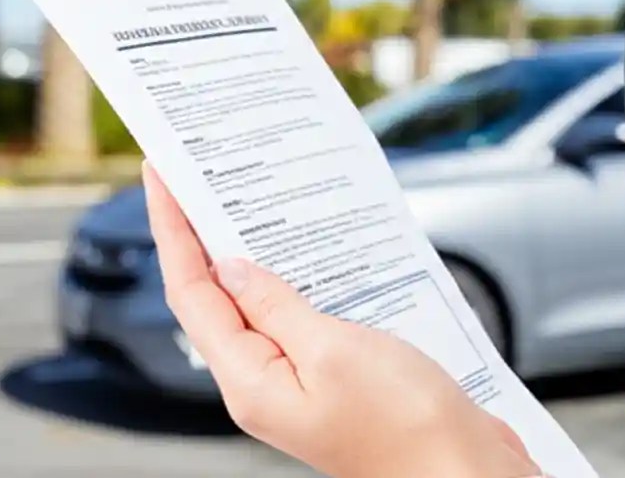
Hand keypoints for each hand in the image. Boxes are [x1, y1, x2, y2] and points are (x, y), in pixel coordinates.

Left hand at [141, 164, 541, 477]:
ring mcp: (297, 383)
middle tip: (192, 177)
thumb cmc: (407, 427)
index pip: (192, 293)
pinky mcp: (333, 378)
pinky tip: (305, 255)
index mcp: (250, 382)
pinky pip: (297, 320)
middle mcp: (264, 384)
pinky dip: (293, 281)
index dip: (172, 230)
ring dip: (247, 254)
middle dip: (199, 236)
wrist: (463, 472)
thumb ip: (278, 306)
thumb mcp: (334, 350)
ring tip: (238, 200)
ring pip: (256, 306)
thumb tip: (232, 268)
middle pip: (213, 298)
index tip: (161, 176)